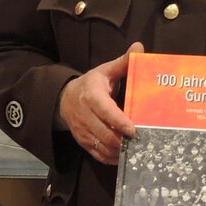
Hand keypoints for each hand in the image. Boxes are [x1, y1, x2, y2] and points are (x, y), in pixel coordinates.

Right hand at [58, 42, 141, 164]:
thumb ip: (123, 62)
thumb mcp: (105, 71)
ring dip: (118, 151)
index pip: (104, 110)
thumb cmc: (91, 84)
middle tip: (141, 143)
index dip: (118, 121)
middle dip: (122, 140)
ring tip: (135, 151)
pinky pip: (97, 154)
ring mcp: (82, 130)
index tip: (133, 129)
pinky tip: (124, 157)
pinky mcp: (82, 141)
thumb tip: (139, 47)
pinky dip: (111, 158)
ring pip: (100, 145)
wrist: (64, 99)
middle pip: (103, 132)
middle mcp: (84, 114)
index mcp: (91, 95)